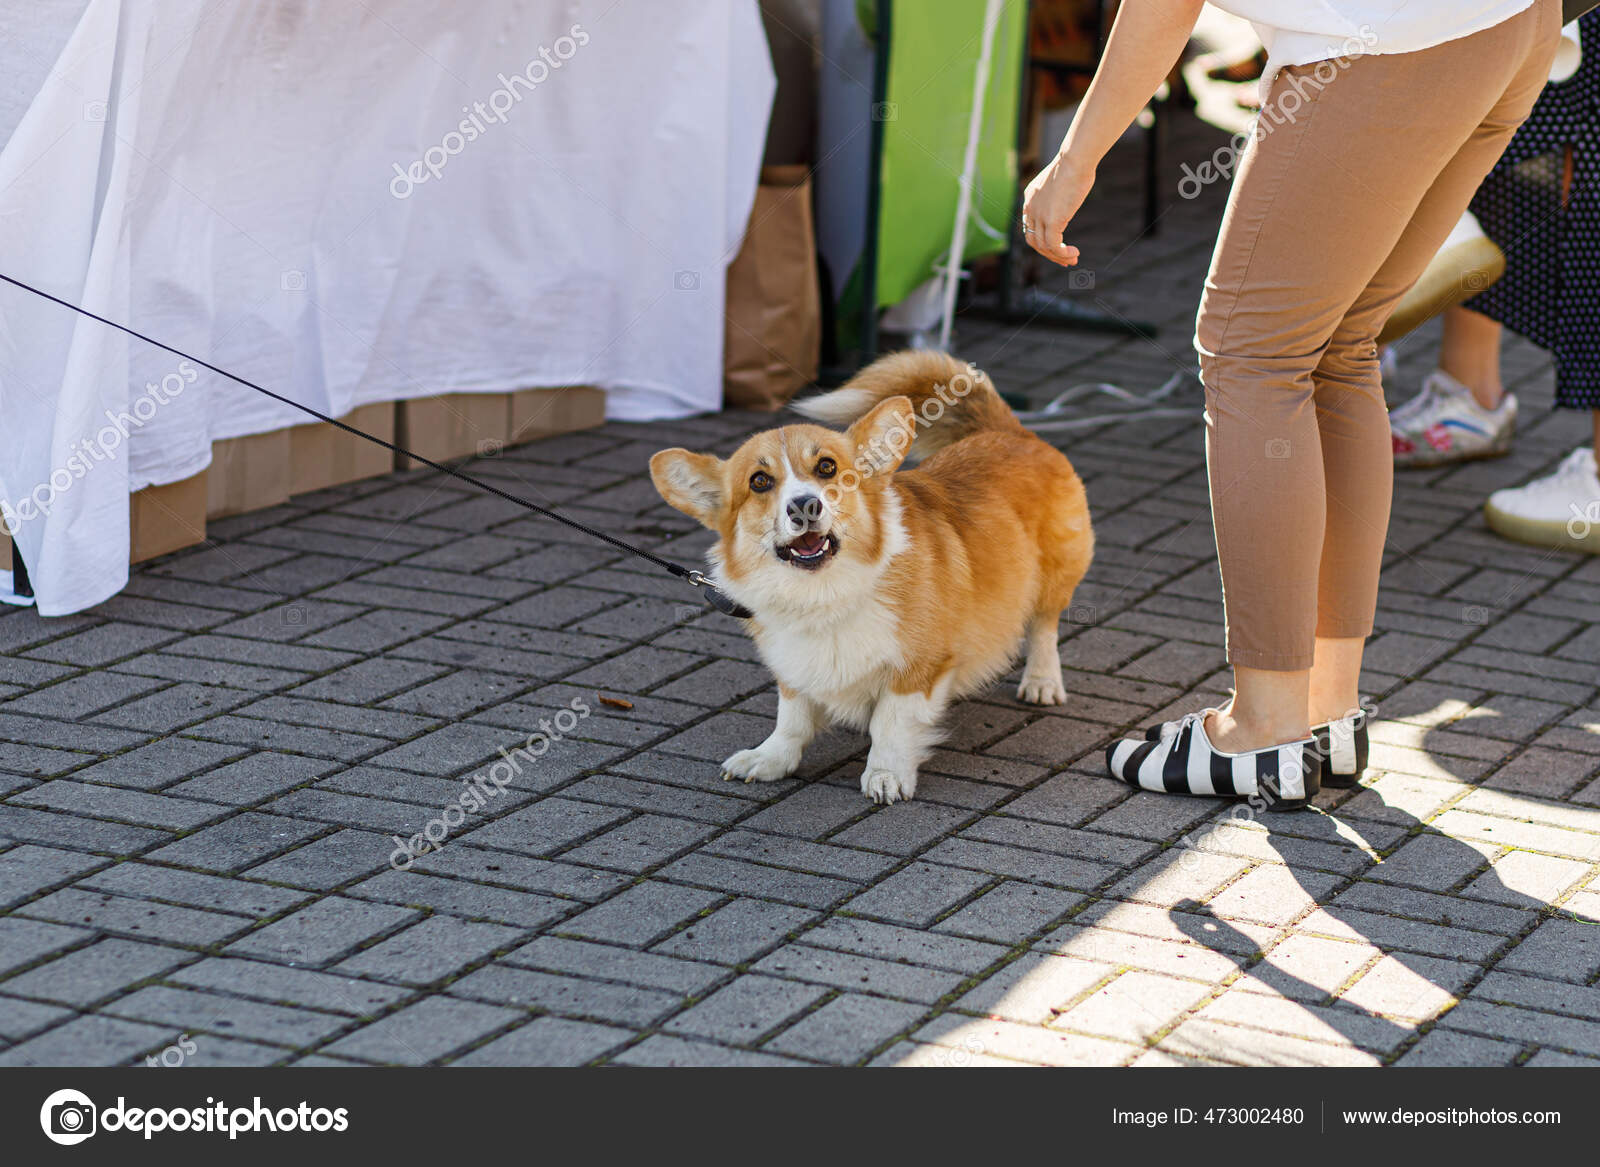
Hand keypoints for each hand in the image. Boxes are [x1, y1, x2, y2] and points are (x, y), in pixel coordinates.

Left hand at [1021, 153, 1093, 267]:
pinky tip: (1074, 253)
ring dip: (1058, 257)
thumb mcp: (1062, 180)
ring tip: (1072, 259)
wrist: (1075, 160)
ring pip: (1043, 246)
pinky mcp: (1050, 221)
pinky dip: (1062, 253)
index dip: (1042, 240)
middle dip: (1048, 253)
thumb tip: (1068, 198)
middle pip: (1033, 240)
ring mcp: (1039, 215)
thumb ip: (1060, 193)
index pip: (1031, 226)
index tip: (1058, 247)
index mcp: (1030, 197)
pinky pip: (1053, 246)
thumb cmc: (1076, 164)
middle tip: (1065, 260)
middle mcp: (1030, 208)